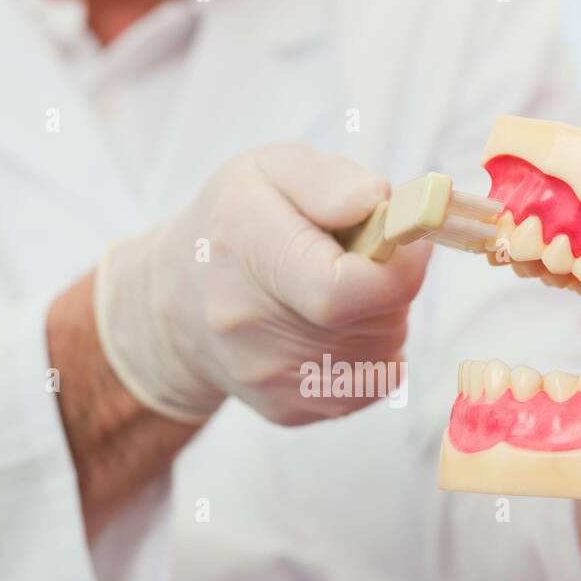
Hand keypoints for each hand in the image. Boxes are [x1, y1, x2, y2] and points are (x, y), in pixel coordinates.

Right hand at [94, 144, 430, 424]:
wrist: (175, 310)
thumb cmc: (232, 229)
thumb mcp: (269, 171)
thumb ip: (330, 181)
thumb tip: (382, 205)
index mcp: (249, 250)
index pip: (345, 290)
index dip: (399, 268)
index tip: (406, 242)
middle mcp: (252, 326)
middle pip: (378, 319)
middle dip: (392, 283)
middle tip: (360, 258)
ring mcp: (272, 378)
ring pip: (385, 351)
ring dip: (383, 317)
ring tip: (337, 290)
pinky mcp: (291, 410)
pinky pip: (373, 382)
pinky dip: (371, 351)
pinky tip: (332, 328)